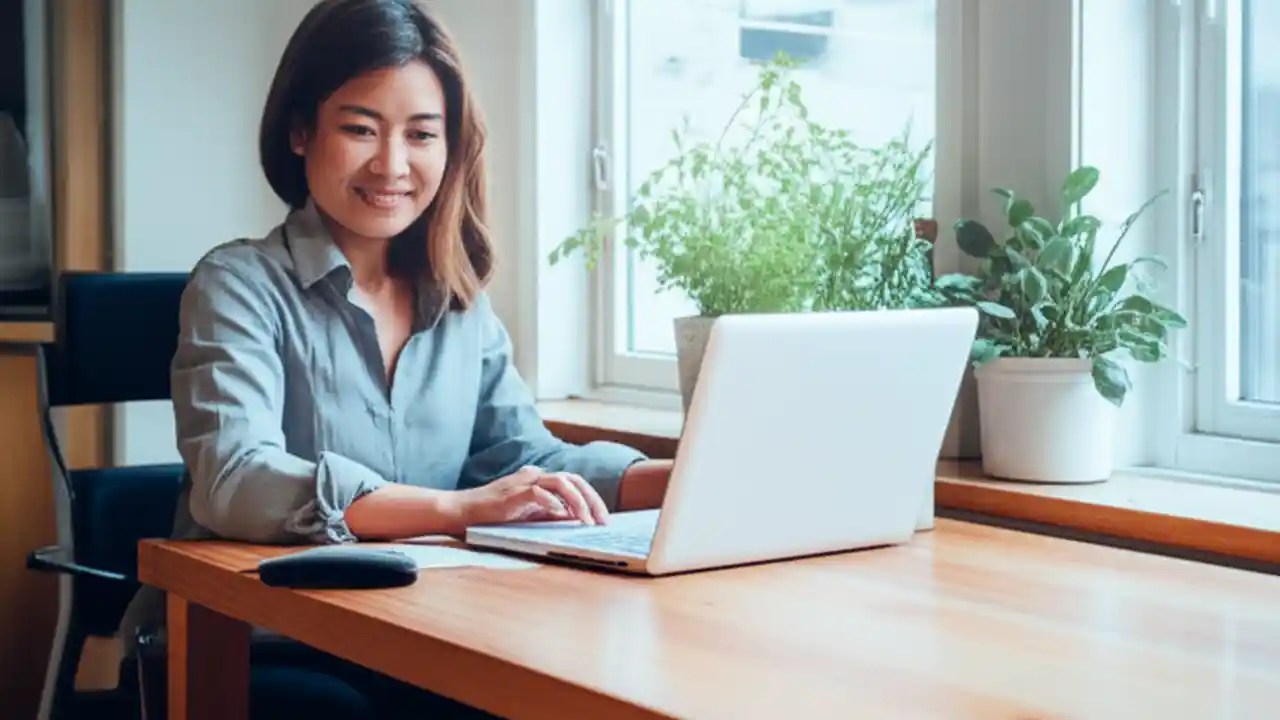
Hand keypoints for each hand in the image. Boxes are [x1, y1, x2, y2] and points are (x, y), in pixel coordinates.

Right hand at [460, 466, 609, 526]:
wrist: (463, 511)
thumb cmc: (493, 515)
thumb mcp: (528, 515)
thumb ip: (550, 514)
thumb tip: (576, 519)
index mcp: (540, 480)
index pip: (574, 483)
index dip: (591, 499)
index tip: (602, 519)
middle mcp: (535, 476)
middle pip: (574, 480)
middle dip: (592, 499)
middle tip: (602, 521)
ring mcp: (524, 482)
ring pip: (561, 482)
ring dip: (578, 501)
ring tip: (586, 520)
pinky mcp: (513, 492)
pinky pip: (538, 492)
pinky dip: (552, 503)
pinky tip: (561, 516)